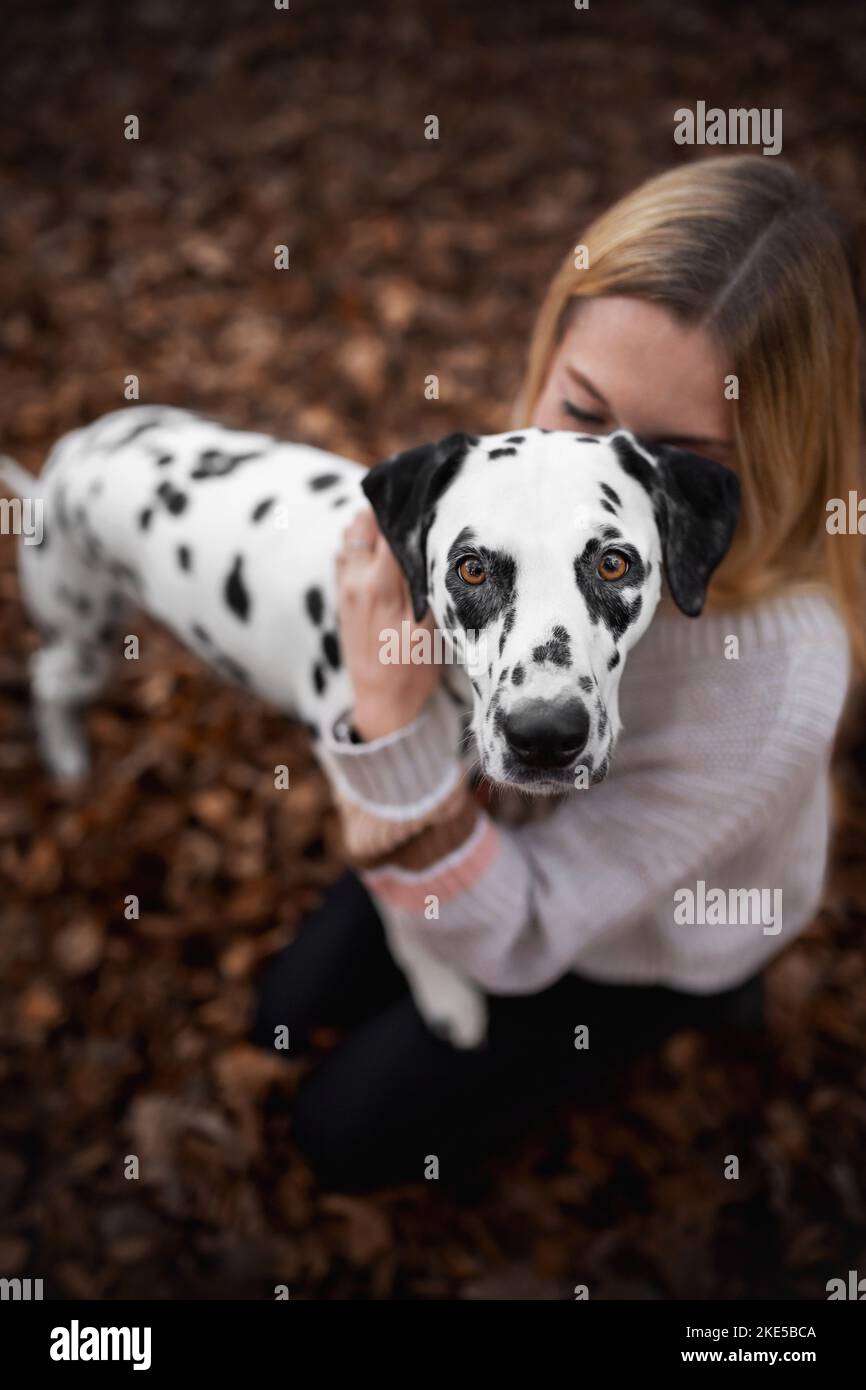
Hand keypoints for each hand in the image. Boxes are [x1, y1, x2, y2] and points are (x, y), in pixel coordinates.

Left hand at [336, 509, 440, 740]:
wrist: (381, 704)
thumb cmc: (413, 669)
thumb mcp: (430, 627)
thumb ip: (425, 579)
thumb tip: (428, 538)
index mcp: (379, 584)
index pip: (389, 525)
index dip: (408, 505)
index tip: (428, 491)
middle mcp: (355, 579)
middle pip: (366, 522)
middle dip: (390, 508)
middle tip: (418, 505)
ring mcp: (345, 587)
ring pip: (353, 534)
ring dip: (374, 524)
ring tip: (401, 524)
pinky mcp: (342, 596)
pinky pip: (346, 553)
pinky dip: (363, 542)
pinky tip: (383, 547)